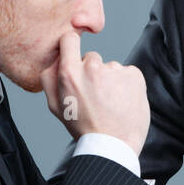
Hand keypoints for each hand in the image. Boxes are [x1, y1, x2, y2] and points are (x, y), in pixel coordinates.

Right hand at [40, 31, 149, 156]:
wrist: (113, 145)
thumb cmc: (83, 128)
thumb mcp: (56, 106)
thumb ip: (49, 78)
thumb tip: (55, 57)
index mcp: (69, 73)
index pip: (69, 40)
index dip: (71, 44)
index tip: (74, 51)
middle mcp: (92, 67)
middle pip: (91, 58)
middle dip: (92, 73)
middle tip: (95, 97)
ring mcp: (115, 70)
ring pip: (110, 68)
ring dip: (111, 81)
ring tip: (110, 103)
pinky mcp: (134, 75)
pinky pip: (128, 73)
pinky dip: (127, 85)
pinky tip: (123, 102)